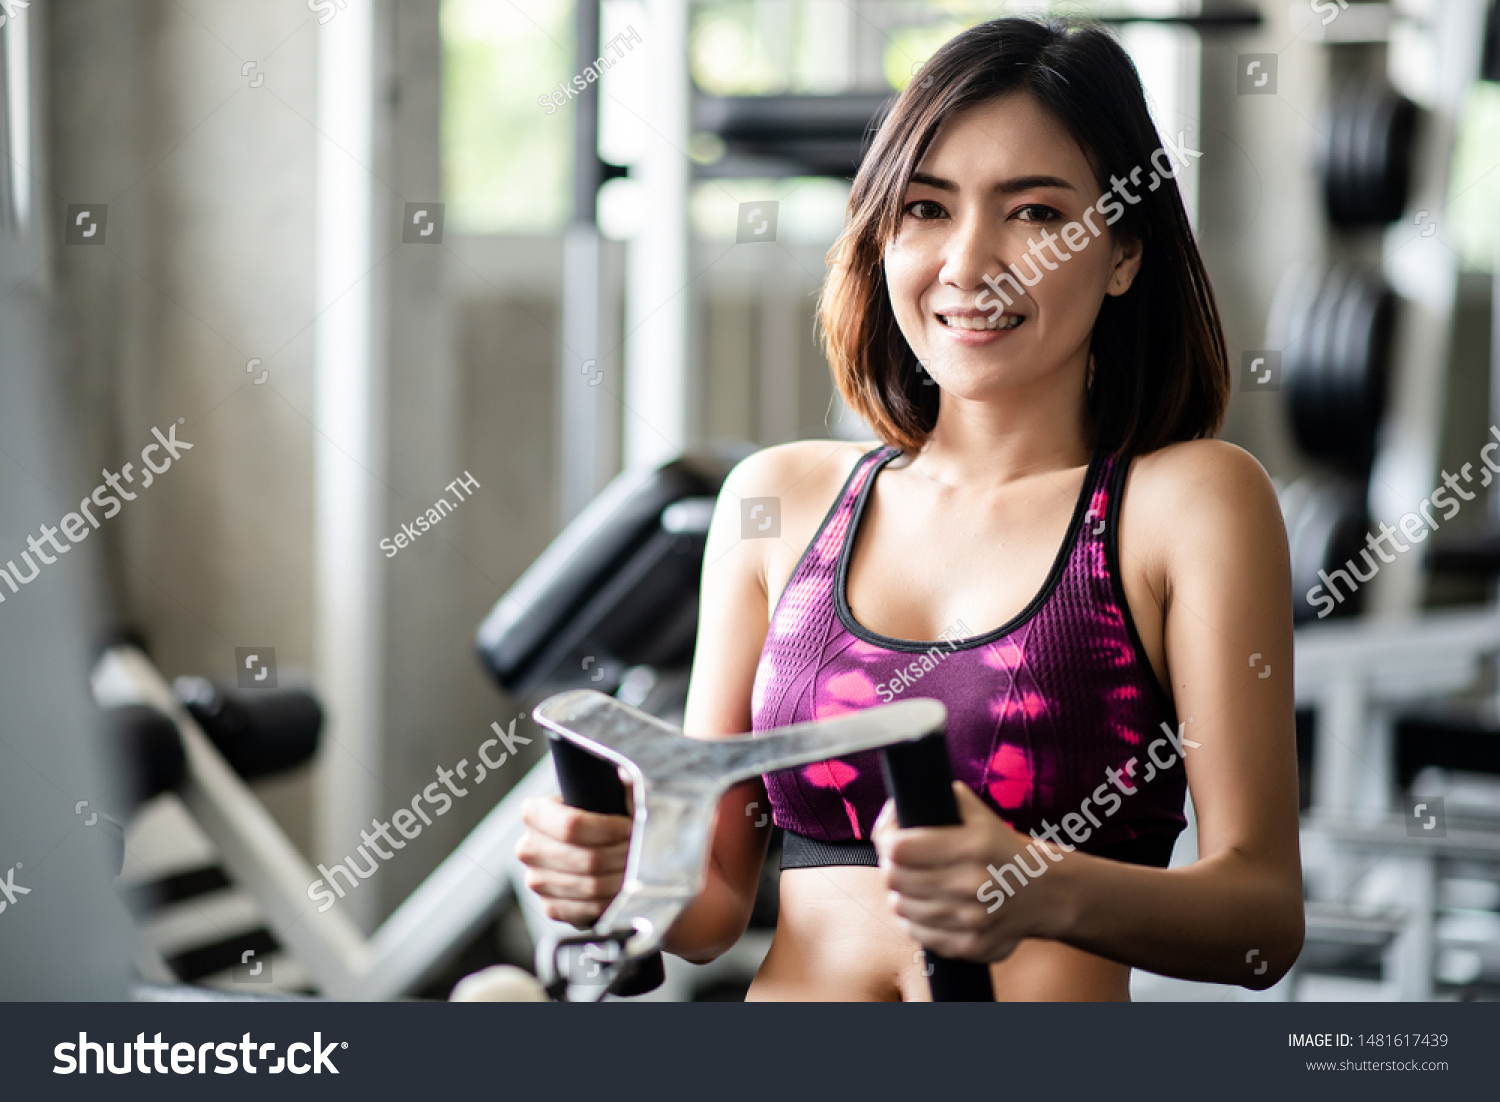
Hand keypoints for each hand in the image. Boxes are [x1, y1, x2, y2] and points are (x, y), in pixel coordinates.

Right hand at [515, 794, 631, 927]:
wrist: (590, 848)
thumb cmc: (600, 819)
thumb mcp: (605, 796)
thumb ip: (618, 786)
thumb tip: (625, 774)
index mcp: (536, 813)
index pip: (571, 825)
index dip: (607, 829)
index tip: (629, 827)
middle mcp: (529, 848)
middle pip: (586, 858)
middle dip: (623, 855)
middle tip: (644, 850)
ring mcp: (537, 880)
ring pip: (590, 886)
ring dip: (623, 879)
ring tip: (640, 868)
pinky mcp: (550, 907)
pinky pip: (585, 910)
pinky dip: (610, 902)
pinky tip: (624, 890)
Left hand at [872, 783, 1067, 962]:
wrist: (1044, 893)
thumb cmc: (1002, 849)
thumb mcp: (979, 813)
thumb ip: (940, 800)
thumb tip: (898, 804)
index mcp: (973, 846)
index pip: (900, 848)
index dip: (886, 840)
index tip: (889, 838)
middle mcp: (973, 884)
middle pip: (896, 878)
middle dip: (890, 866)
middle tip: (898, 861)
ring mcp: (972, 919)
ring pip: (901, 907)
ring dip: (900, 894)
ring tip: (912, 883)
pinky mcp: (970, 945)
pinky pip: (918, 934)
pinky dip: (913, 920)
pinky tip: (924, 906)